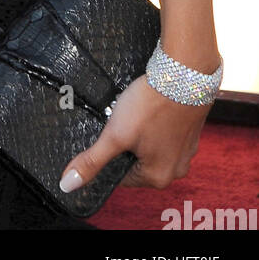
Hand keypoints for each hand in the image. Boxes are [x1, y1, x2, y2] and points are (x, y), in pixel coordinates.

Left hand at [59, 74, 210, 194]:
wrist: (182, 75)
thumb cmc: (150, 105)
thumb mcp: (114, 134)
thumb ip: (92, 161)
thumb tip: (69, 184)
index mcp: (157, 178)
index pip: (120, 176)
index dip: (109, 154)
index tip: (110, 135)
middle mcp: (175, 171)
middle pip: (136, 162)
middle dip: (125, 144)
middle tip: (124, 123)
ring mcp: (185, 152)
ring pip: (149, 148)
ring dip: (139, 134)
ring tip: (137, 115)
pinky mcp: (189, 134)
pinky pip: (164, 136)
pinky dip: (154, 125)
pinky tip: (149, 111)